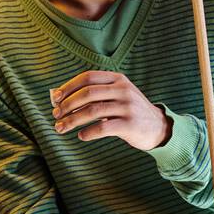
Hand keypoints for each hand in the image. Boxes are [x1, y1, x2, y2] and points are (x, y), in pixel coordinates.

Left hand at [50, 70, 171, 149]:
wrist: (158, 127)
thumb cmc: (129, 111)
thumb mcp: (118, 95)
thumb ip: (96, 94)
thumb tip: (61, 98)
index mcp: (118, 79)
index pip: (88, 77)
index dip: (69, 86)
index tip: (55, 98)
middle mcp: (123, 90)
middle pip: (87, 94)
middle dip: (67, 105)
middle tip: (56, 115)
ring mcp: (127, 107)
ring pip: (92, 111)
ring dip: (72, 120)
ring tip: (61, 128)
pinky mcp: (130, 125)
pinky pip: (103, 128)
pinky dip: (88, 132)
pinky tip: (81, 136)